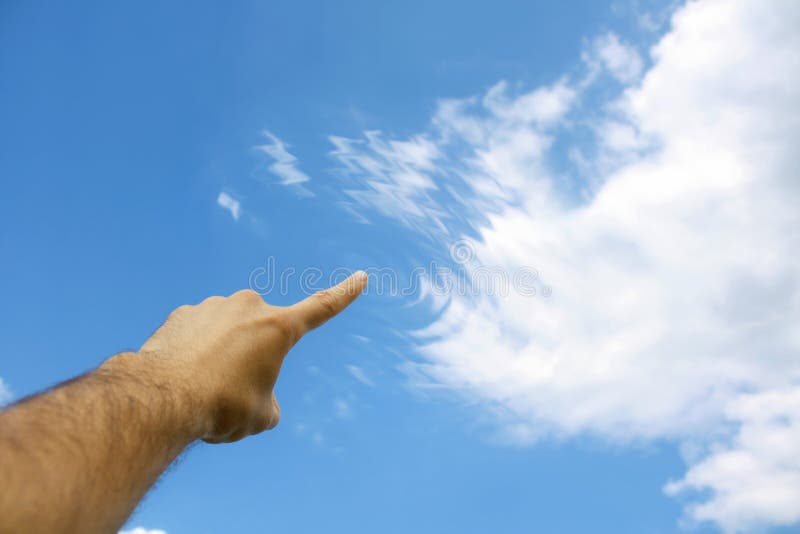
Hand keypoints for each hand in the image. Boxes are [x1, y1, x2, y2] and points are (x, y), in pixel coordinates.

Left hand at [110, 271, 367, 442]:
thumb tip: (254, 392)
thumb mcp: (260, 417)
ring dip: (222, 355)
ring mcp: (213, 306)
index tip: (361, 277)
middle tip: (233, 389)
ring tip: (202, 387)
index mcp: (279, 327)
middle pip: (262, 335)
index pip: (322, 307)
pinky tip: (180, 375)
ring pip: (228, 334)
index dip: (344, 294)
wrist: (160, 398)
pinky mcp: (183, 313)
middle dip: (253, 356)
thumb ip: (267, 400)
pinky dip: (195, 353)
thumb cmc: (220, 407)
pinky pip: (198, 334)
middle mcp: (249, 306)